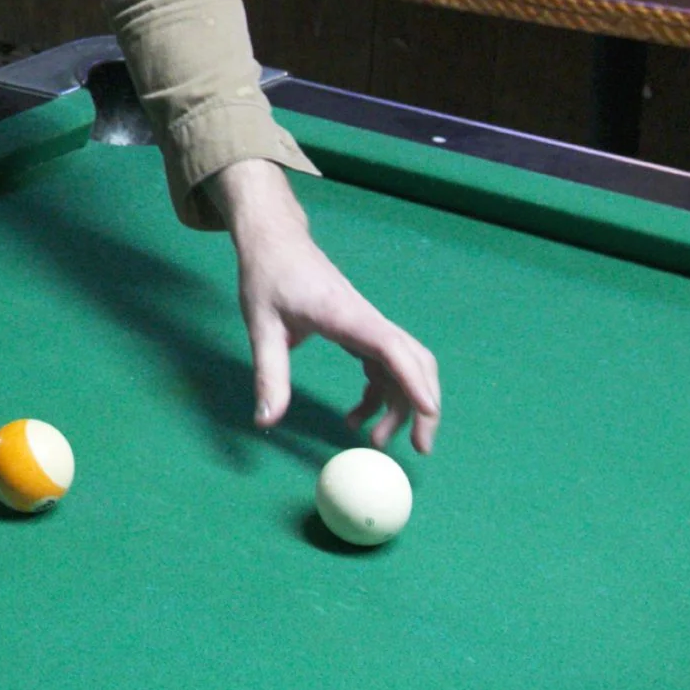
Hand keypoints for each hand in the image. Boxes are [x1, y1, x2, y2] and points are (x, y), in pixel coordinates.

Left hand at [214, 158, 440, 452]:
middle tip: (417, 447)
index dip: (413, 380)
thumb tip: (266, 422)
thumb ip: (268, 375)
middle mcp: (366, 320)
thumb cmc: (268, 277)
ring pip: (404, 366)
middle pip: (414, 361)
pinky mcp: (360, 330)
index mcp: (345, 315)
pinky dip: (380, 394)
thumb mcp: (260, 326)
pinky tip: (356, 416)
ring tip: (375, 440)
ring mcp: (366, 325)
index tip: (428, 413)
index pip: (391, 348)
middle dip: (423, 404)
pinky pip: (384, 365)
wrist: (275, 241)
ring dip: (399, 405)